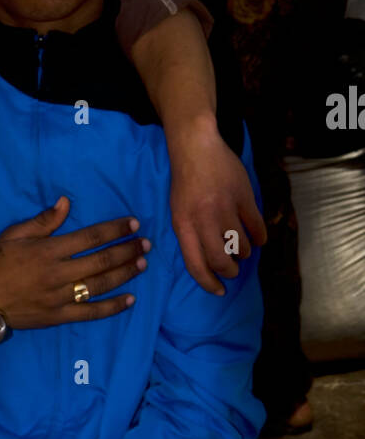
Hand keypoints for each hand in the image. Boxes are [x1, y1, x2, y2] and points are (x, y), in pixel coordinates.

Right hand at [0, 198, 149, 328]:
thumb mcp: (14, 235)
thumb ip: (43, 221)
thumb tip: (66, 202)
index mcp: (49, 250)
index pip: (91, 237)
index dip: (115, 229)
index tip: (133, 223)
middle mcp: (58, 273)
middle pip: (101, 260)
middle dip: (126, 250)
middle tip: (145, 244)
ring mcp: (60, 297)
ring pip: (100, 285)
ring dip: (124, 274)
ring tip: (142, 264)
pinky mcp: (58, 317)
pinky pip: (90, 313)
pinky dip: (112, 307)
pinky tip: (130, 299)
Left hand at [169, 118, 266, 294]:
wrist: (196, 148)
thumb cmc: (185, 182)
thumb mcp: (178, 211)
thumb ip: (190, 235)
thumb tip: (207, 262)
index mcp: (183, 225)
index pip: (196, 265)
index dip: (209, 283)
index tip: (219, 290)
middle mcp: (204, 220)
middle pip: (221, 260)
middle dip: (229, 271)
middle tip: (232, 269)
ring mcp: (225, 208)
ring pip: (241, 246)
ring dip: (244, 253)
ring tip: (241, 249)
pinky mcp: (244, 197)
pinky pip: (257, 227)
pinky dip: (260, 238)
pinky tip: (258, 239)